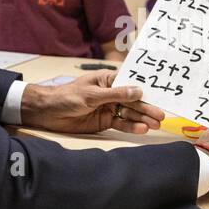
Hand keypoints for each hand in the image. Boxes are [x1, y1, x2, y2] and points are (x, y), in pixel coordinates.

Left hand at [18, 70, 162, 134]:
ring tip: (155, 124)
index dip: (145, 90)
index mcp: (108, 80)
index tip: (160, 96)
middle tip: (161, 116)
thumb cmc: (67, 96)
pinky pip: (121, 124)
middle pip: (133, 101)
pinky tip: (142, 129)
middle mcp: (112, 94)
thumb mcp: (92, 94)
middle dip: (147, 108)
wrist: (48, 113)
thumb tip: (138, 91)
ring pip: (129, 114)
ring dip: (142, 119)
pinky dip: (131, 127)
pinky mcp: (105, 122)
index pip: (131, 84)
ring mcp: (109, 108)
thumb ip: (116, 94)